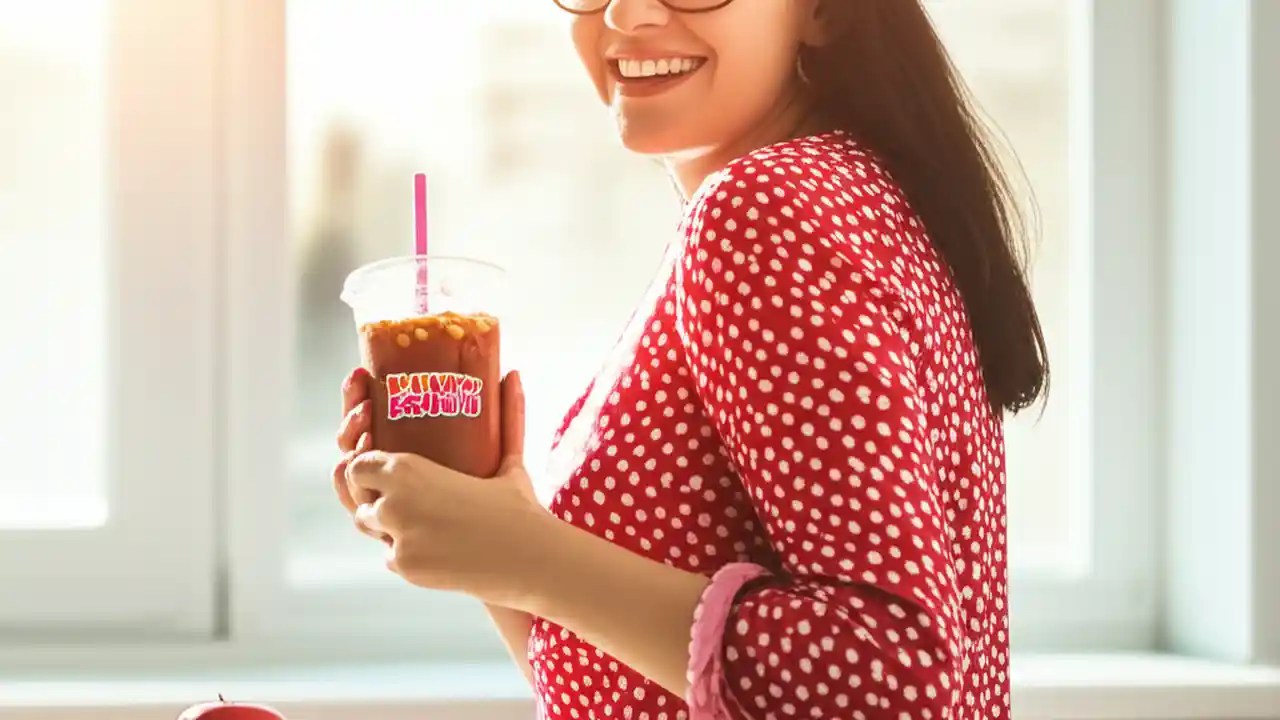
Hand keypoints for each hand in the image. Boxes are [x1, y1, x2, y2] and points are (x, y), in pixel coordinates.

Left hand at [334, 369, 549, 606]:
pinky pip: (392, 558)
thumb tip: (515, 375)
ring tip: (422, 522)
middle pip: (359, 499)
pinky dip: (408, 554)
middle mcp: (393, 502)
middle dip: (375, 500)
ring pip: (372, 530)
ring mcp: (396, 538)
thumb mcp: (508, 461)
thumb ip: (506, 418)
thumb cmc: (518, 507)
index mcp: (406, 469)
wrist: (530, 558)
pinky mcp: (405, 568)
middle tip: (406, 501)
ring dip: (388, 526)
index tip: (384, 472)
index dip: (365, 468)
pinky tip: (435, 546)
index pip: (357, 465)